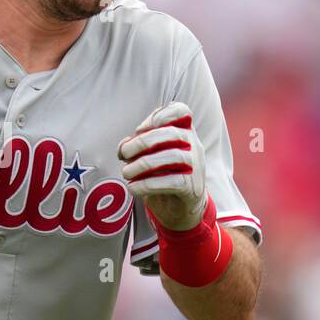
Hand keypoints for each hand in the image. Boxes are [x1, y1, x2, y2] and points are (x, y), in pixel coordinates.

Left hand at [117, 101, 207, 230]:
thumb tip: (123, 147)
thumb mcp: (146, 157)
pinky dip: (146, 185)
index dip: (161, 115)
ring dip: (141, 164)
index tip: (141, 129)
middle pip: (171, 134)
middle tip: (124, 154)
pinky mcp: (192, 188)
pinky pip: (170, 182)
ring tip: (126, 173)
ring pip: (171, 157)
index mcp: (183, 132)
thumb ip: (134, 147)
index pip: (182, 111)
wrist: (178, 208)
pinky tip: (133, 188)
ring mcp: (196, 166)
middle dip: (141, 142)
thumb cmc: (161, 176)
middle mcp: (194, 145)